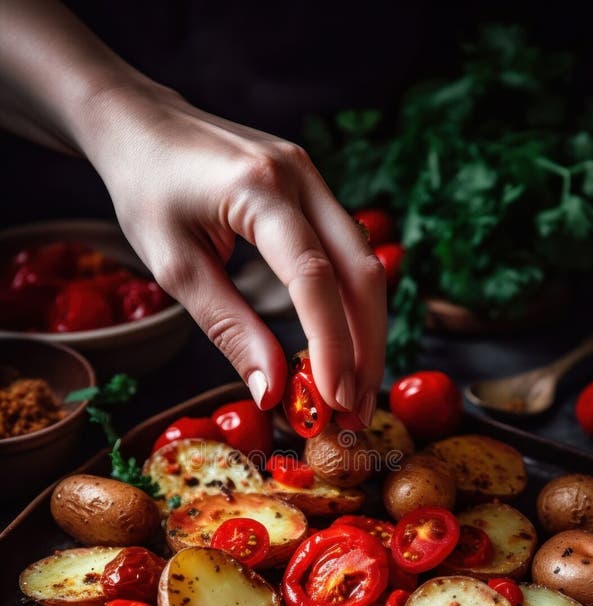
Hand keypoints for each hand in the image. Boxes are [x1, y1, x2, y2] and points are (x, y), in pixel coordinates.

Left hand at [80, 83, 386, 422]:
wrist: (141, 125)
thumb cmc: (146, 189)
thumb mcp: (174, 265)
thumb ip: (228, 327)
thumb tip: (271, 392)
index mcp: (259, 189)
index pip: (313, 276)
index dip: (331, 345)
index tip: (335, 400)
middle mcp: (300, 177)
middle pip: (362, 271)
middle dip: (366, 348)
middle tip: (355, 410)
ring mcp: (314, 179)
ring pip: (366, 264)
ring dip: (367, 332)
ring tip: (353, 391)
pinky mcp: (314, 191)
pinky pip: (349, 253)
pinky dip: (351, 306)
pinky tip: (343, 346)